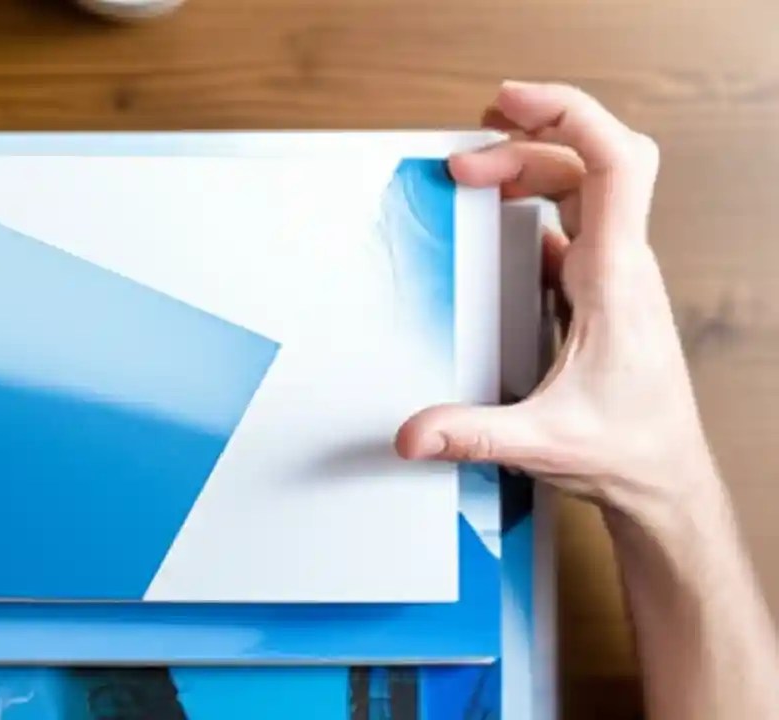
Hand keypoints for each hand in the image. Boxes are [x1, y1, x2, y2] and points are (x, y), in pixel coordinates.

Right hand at [396, 81, 715, 530]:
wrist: (664, 476)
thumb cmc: (630, 449)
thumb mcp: (545, 443)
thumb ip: (474, 434)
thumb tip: (413, 431)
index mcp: (615, 280)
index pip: (614, 164)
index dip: (566, 116)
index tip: (512, 105)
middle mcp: (620, 265)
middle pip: (586, 163)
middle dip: (525, 141)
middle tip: (465, 156)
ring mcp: (611, 273)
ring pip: (578, 186)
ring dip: (528, 166)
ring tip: (474, 172)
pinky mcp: (595, 289)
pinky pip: (567, 223)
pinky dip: (528, 205)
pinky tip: (495, 223)